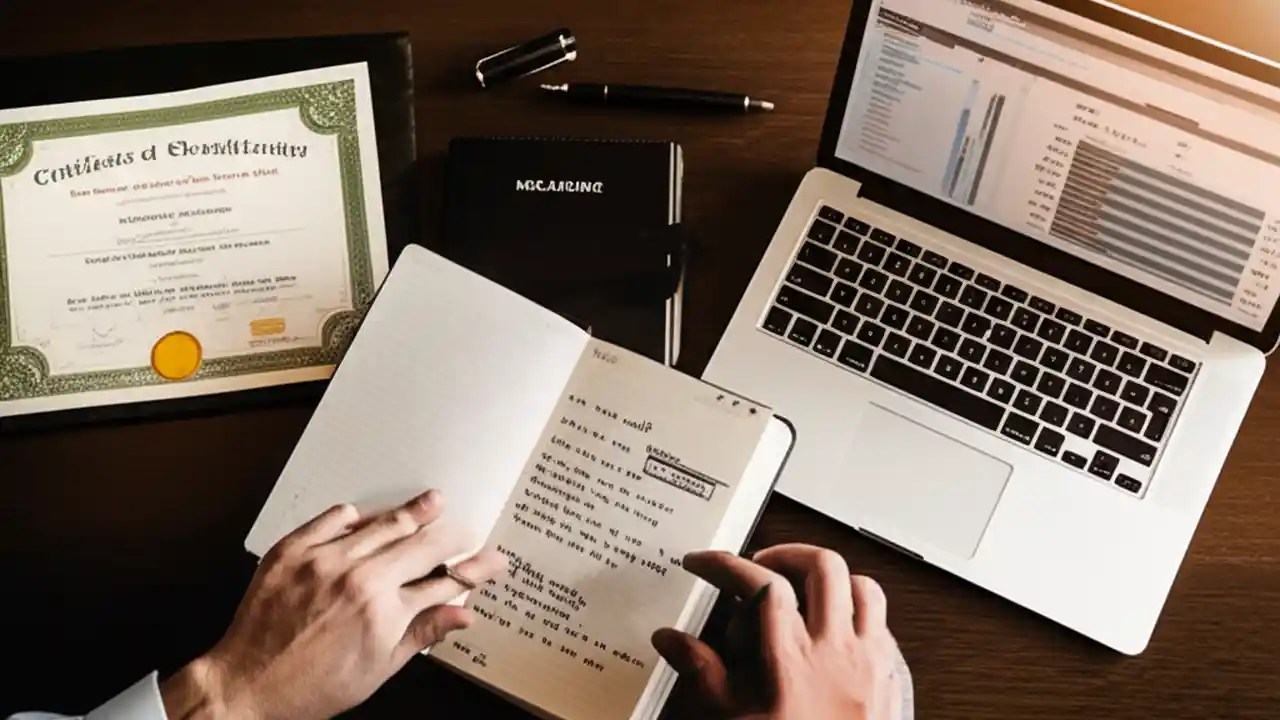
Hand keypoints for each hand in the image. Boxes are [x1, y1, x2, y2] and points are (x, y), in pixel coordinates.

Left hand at [159, 490, 505, 719]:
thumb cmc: (311, 687)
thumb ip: (422, 633)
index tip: (491, 561)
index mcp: (384, 613)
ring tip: (432, 502)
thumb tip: (463, 614)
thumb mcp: (378, 669)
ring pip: (382, 525)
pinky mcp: (293, 551)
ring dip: (413, 513)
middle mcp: (358, 580)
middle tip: (466, 528)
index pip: (444, 581)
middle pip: (422, 545)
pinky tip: (366, 516)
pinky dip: (355, 515)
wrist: (247, 686)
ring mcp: (324, 561)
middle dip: (451, 535)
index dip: (474, 569)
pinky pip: (333, 518)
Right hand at [652, 544, 904, 719]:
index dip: (726, 564)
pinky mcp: (889, 676)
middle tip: (759, 564)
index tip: (705, 564)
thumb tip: (672, 640)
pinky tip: (833, 629)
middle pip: (821, 566)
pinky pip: (882, 622)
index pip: (760, 583)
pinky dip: (857, 610)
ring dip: (830, 579)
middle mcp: (837, 650)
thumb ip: (702, 672)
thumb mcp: (731, 719)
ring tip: (801, 591)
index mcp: (792, 658)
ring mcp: (869, 660)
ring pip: (861, 586)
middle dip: (785, 553)